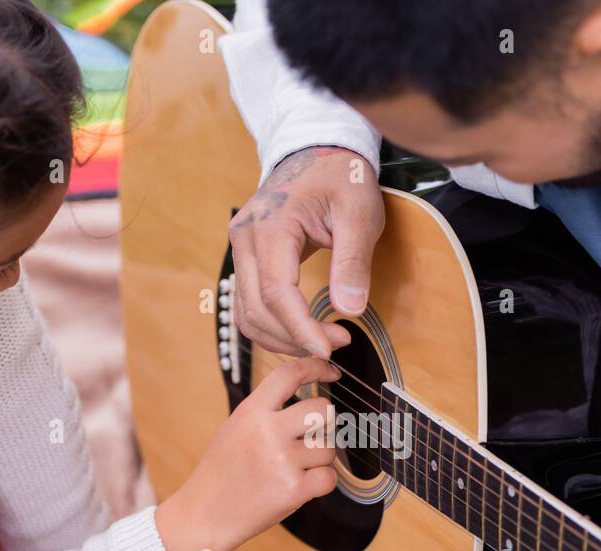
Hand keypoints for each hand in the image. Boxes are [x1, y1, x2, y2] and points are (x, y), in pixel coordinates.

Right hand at [154, 357, 339, 550]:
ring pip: (329, 448)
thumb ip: (266, 411)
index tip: (330, 371)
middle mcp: (267, 432)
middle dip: (325, 424)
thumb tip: (305, 398)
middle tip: (311, 437)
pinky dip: (322, 483)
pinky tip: (302, 485)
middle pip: (322, 410)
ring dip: (320, 458)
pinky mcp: (293, 490)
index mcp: (251, 412)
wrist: (204, 515)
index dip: (316, 368)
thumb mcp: (234, 428)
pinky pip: (330, 477)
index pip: (289, 374)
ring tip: (295, 468)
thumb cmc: (221, 472)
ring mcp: (282, 461)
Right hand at [228, 145, 384, 357]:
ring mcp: (240, 249)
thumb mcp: (359, 213)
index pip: (277, 292)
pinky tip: (301, 333)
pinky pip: (248, 304)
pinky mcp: (246, 258)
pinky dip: (271, 327)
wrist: (318, 151)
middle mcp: (244, 238)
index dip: (301, 328)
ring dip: (280, 338)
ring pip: (246, 313)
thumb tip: (350, 309)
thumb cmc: (342, 178)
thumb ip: (353, 261)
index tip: (331, 349)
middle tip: (336, 346)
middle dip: (294, 338)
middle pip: (256, 309)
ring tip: (321, 344)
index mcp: (270, 224)